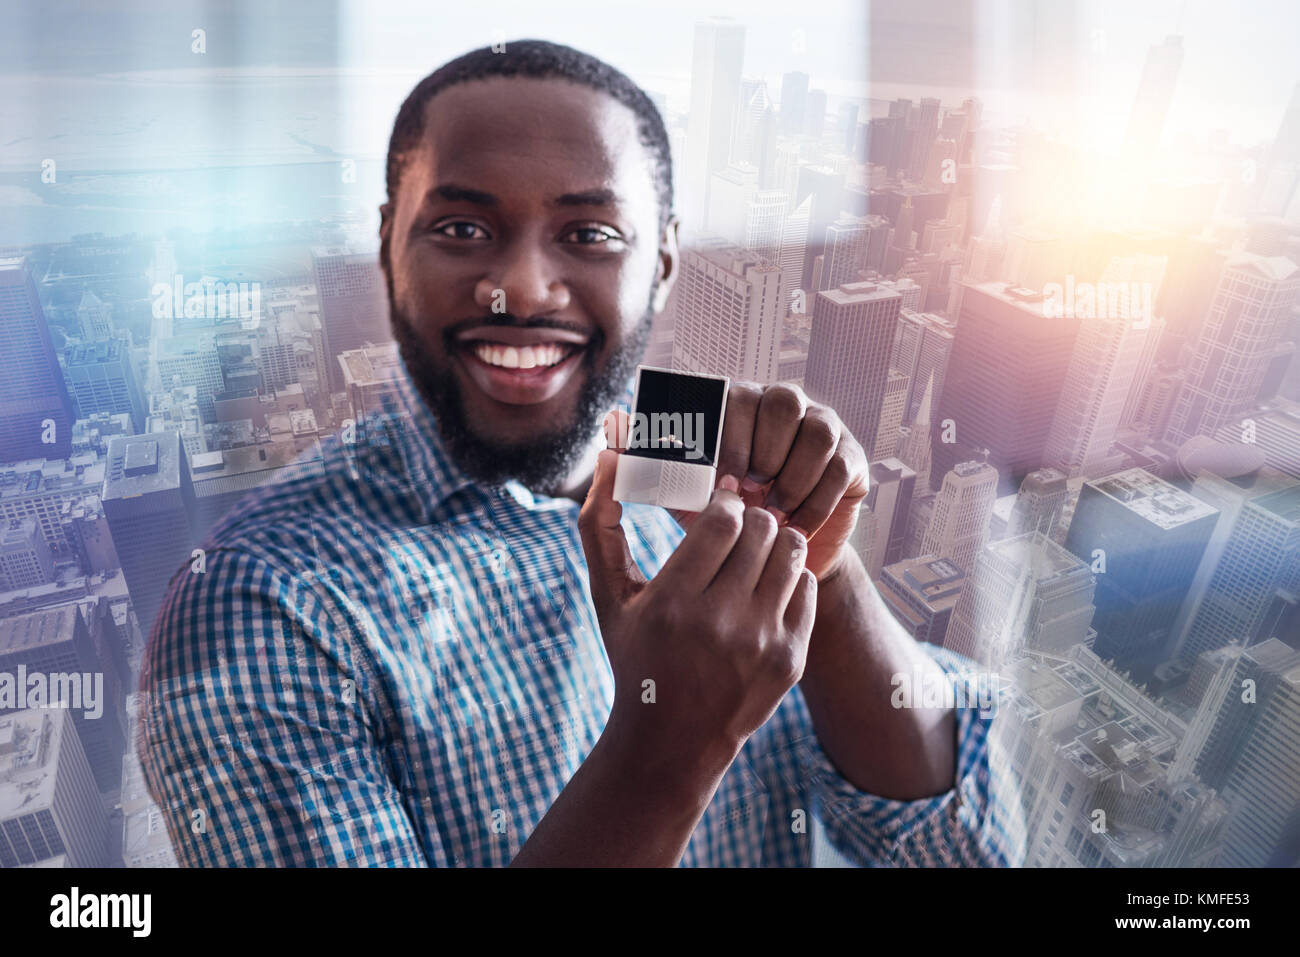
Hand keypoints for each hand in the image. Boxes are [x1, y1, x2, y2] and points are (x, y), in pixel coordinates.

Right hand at [577, 443, 818, 773]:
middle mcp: (719, 624)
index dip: (725, 504)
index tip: (720, 507)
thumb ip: (599, 524)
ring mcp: (760, 643)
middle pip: (760, 531)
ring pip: (790, 553)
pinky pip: (807, 587)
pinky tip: (766, 587)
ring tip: (755, 550)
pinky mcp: (791, 658)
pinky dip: (789, 577)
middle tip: (740, 526)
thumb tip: (607, 455)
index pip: (722, 520)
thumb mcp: (609, 596)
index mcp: (671, 604)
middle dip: (751, 519)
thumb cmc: (636, 655)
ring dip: (774, 542)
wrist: (674, 738)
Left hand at [610, 383, 869, 580]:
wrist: (770, 574)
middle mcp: (777, 409)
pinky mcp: (849, 458)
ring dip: (792, 473)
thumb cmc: (717, 534)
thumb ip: (648, 469)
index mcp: (733, 409)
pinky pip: (840, 462)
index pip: (731, 394)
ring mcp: (818, 428)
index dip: (724, 432)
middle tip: (744, 493)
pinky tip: (795, 528)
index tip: (713, 476)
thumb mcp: (679, 501)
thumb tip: (610, 435)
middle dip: (760, 448)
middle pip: (779, 399)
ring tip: (771, 513)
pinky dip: (816, 498)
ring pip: (815, 426)